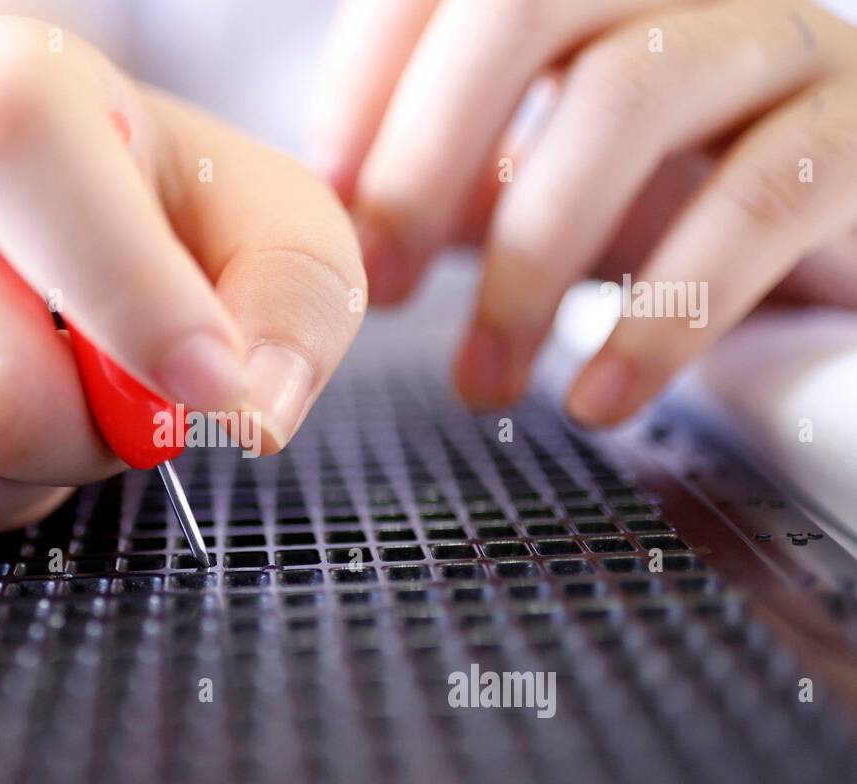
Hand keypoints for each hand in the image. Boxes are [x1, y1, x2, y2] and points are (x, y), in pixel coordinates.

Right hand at [0, 15, 364, 550]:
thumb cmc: (155, 222)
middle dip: (86, 442)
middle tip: (118, 405)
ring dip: (14, 481)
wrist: (29, 231)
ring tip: (39, 405)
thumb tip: (248, 408)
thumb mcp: (269, 231)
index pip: (10, 148)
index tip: (210, 382)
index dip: (125, 295)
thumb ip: (294, 305)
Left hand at [310, 0, 856, 424]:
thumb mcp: (542, 176)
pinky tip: (599, 396)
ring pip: (629, 100)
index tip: (327, 205)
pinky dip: (660, 318)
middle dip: (425, 161)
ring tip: (484, 379)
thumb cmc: (677, 193)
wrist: (840, 231)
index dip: (364, 85)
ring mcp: (774, 42)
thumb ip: (447, 180)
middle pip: (521, 10)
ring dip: (530, 260)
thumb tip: (339, 222)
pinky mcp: (851, 135)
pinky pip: (753, 205)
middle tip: (383, 288)